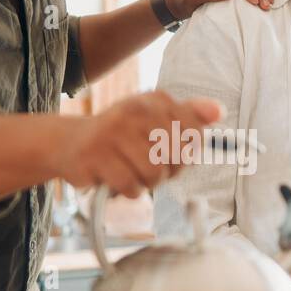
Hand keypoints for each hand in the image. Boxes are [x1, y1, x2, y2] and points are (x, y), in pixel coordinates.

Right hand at [56, 91, 221, 198]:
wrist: (71, 143)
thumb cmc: (121, 135)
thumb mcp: (155, 119)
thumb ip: (189, 116)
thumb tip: (220, 111)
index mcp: (153, 101)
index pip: (195, 133)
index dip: (187, 152)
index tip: (169, 152)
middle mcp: (134, 111)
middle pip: (177, 155)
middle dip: (168, 170)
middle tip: (149, 166)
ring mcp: (112, 133)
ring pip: (154, 173)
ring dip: (147, 183)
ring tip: (133, 173)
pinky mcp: (95, 156)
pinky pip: (131, 186)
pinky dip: (129, 190)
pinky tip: (117, 179)